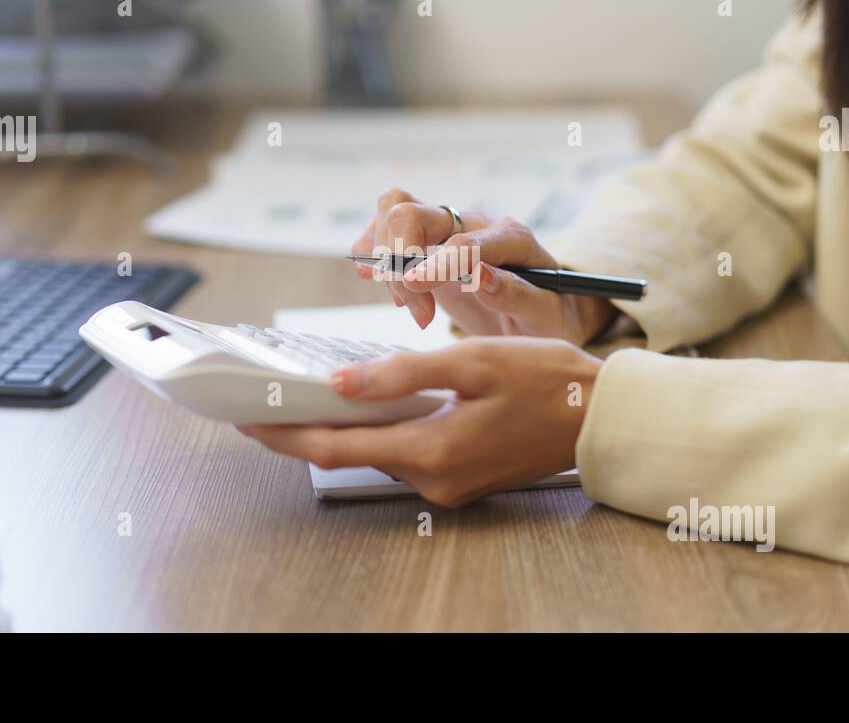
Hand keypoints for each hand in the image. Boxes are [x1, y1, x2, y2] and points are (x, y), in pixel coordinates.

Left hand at [237, 337, 601, 506]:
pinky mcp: (461, 479)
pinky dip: (381, 432)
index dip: (285, 435)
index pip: (336, 449)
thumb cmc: (547, 381)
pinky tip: (367, 407)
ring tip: (306, 398)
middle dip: (305, 431)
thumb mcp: (472, 362)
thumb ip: (402, 374)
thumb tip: (341, 383)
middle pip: (350, 455)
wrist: (602, 416)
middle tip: (262, 406)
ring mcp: (449, 486)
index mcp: (431, 452)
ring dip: (343, 429)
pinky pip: (407, 454)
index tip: (246, 420)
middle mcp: (434, 480)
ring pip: (379, 454)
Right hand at [353, 187, 616, 343]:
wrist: (540, 310)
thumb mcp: (545, 316)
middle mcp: (475, 223)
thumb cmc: (547, 315)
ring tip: (409, 306)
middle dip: (400, 263)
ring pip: (394, 210)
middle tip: (421, 314)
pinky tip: (384, 285)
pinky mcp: (426, 239)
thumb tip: (480, 276)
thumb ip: (517, 296)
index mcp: (512, 239)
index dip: (434, 263)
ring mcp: (447, 226)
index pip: (463, 241)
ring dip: (385, 258)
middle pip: (413, 212)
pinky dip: (374, 252)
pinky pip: (385, 224)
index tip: (414, 286)